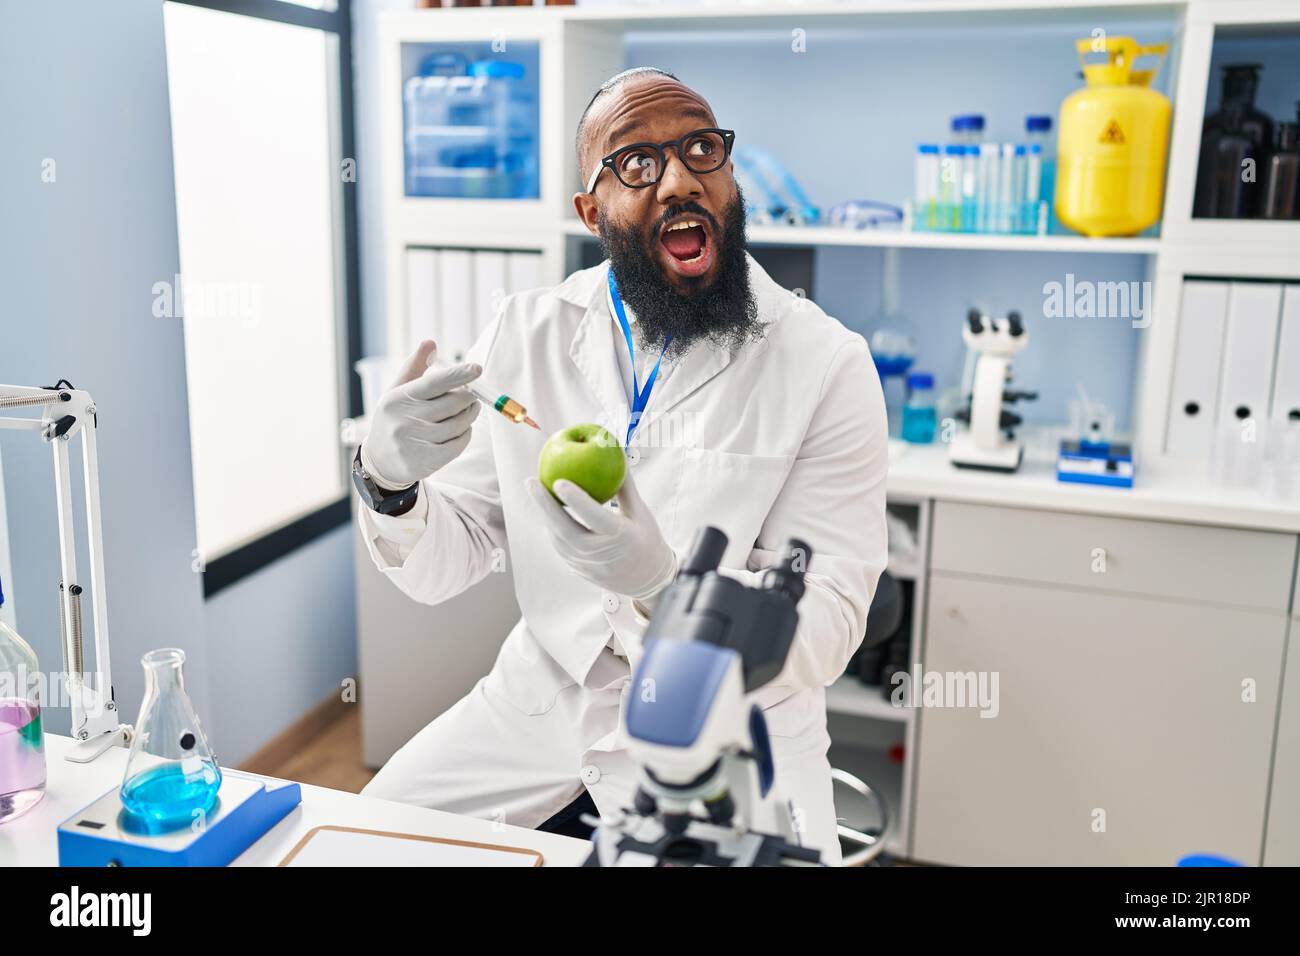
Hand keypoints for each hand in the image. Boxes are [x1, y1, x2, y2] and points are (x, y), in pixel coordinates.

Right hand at [361, 340, 481, 488]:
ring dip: (470, 416)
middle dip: (469, 397)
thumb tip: (431, 343)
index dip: (458, 374)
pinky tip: (463, 430)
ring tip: (469, 410)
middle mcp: (405, 419)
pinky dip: (466, 435)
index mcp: (399, 398)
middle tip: (473, 395)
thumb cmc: (394, 419)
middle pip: (453, 403)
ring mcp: (416, 441)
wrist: (380, 461)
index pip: (434, 383)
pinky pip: (459, 444)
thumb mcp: (397, 391)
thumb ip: (414, 367)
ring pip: (459, 424)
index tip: (477, 368)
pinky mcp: (427, 461)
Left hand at [526, 469, 677, 602]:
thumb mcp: (640, 512)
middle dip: (544, 505)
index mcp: (622, 537)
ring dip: (545, 514)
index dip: (577, 500)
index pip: (595, 517)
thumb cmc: (646, 539)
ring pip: (558, 538)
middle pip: (565, 529)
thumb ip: (624, 485)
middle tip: (531, 481)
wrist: (646, 579)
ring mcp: (587, 566)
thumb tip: (614, 453)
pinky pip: (560, 546)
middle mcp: (601, 555)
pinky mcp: (578, 571)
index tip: (559, 481)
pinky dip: (552, 526)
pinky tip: (546, 509)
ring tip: (536, 489)